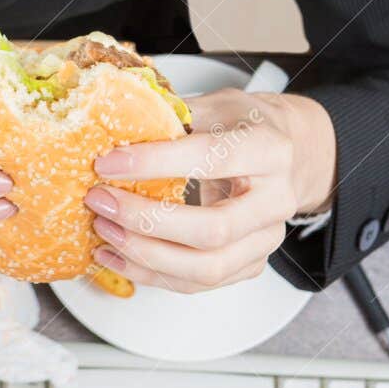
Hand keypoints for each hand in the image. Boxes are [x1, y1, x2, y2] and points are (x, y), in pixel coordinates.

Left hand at [84, 89, 336, 292]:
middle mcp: (276, 201)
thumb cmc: (244, 125)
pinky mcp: (250, 264)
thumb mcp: (214, 104)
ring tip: (103, 231)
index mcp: (269, 150)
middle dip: (146, 220)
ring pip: (205, 268)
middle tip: (101, 201)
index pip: (212, 159)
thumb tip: (112, 129)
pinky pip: (196, 283)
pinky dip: (149, 273)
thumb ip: (172, 117)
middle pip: (212, 230)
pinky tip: (114, 256)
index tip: (108, 163)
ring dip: (144, 254)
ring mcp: (266, 239)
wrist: (287, 153)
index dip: (156, 163)